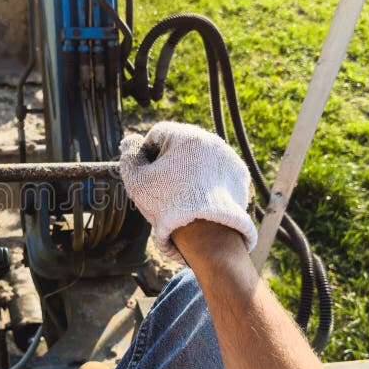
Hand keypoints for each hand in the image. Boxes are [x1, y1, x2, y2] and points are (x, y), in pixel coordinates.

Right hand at [119, 121, 255, 260]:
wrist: (207, 233)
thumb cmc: (168, 206)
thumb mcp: (137, 181)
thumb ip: (128, 156)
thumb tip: (131, 140)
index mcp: (185, 136)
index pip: (157, 134)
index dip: (147, 154)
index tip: (149, 175)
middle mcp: (210, 139)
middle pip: (181, 144)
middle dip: (170, 161)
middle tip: (166, 187)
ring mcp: (228, 155)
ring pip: (200, 156)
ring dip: (190, 169)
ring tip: (185, 195)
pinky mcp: (239, 172)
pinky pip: (218, 169)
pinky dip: (209, 179)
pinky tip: (202, 199)